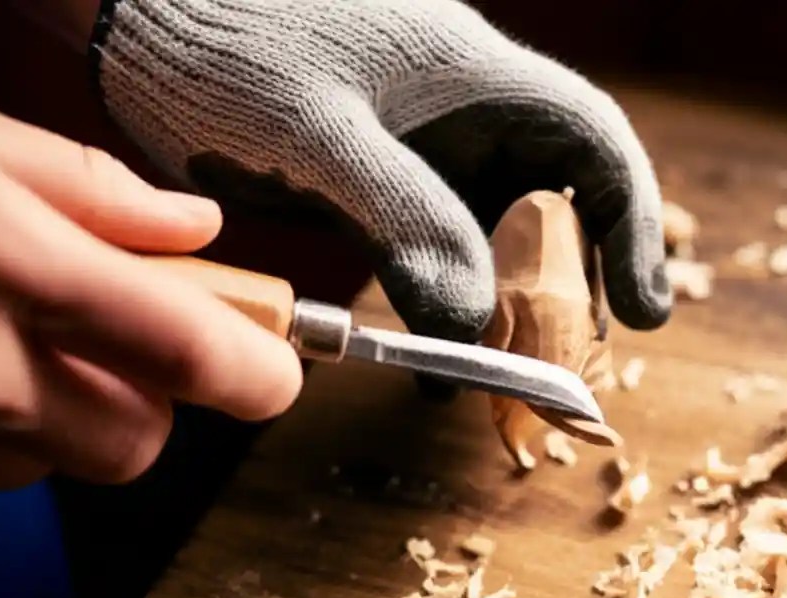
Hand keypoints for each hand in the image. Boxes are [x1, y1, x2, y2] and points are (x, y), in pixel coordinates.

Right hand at [0, 105, 301, 489]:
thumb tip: (193, 228)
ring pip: (51, 461)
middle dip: (146, 396)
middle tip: (111, 328)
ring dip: (61, 414)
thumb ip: (83, 187)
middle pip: (134, 441)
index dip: (259, 371)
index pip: (191, 354)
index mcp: (17, 269)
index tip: (278, 366)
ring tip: (13, 335)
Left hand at [91, 0, 670, 345]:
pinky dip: (451, 301)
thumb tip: (470, 318)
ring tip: (500, 373)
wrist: (142, 20)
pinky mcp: (381, 182)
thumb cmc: (229, 47)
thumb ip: (404, 217)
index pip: (592, 145)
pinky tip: (437, 350)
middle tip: (559, 364)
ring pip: (500, 234)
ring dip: (511, 306)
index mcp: (475, 77)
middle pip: (559, 202)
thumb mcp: (317, 134)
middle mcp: (466, 115)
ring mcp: (424, 150)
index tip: (644, 308)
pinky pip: (439, 247)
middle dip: (572, 286)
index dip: (634, 226)